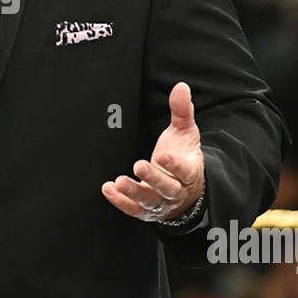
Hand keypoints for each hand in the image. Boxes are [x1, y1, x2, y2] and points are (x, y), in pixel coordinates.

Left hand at [102, 81, 204, 222]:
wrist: (185, 189)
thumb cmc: (183, 155)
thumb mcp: (185, 133)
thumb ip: (182, 111)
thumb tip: (180, 86)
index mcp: (189, 172)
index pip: (185, 171)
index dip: (175, 165)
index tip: (163, 155)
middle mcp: (176, 191)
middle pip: (167, 188)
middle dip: (153, 178)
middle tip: (139, 166)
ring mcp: (161, 203)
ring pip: (149, 201)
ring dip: (133, 192)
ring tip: (119, 182)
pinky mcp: (146, 211)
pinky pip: (133, 209)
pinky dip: (120, 202)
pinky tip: (108, 189)